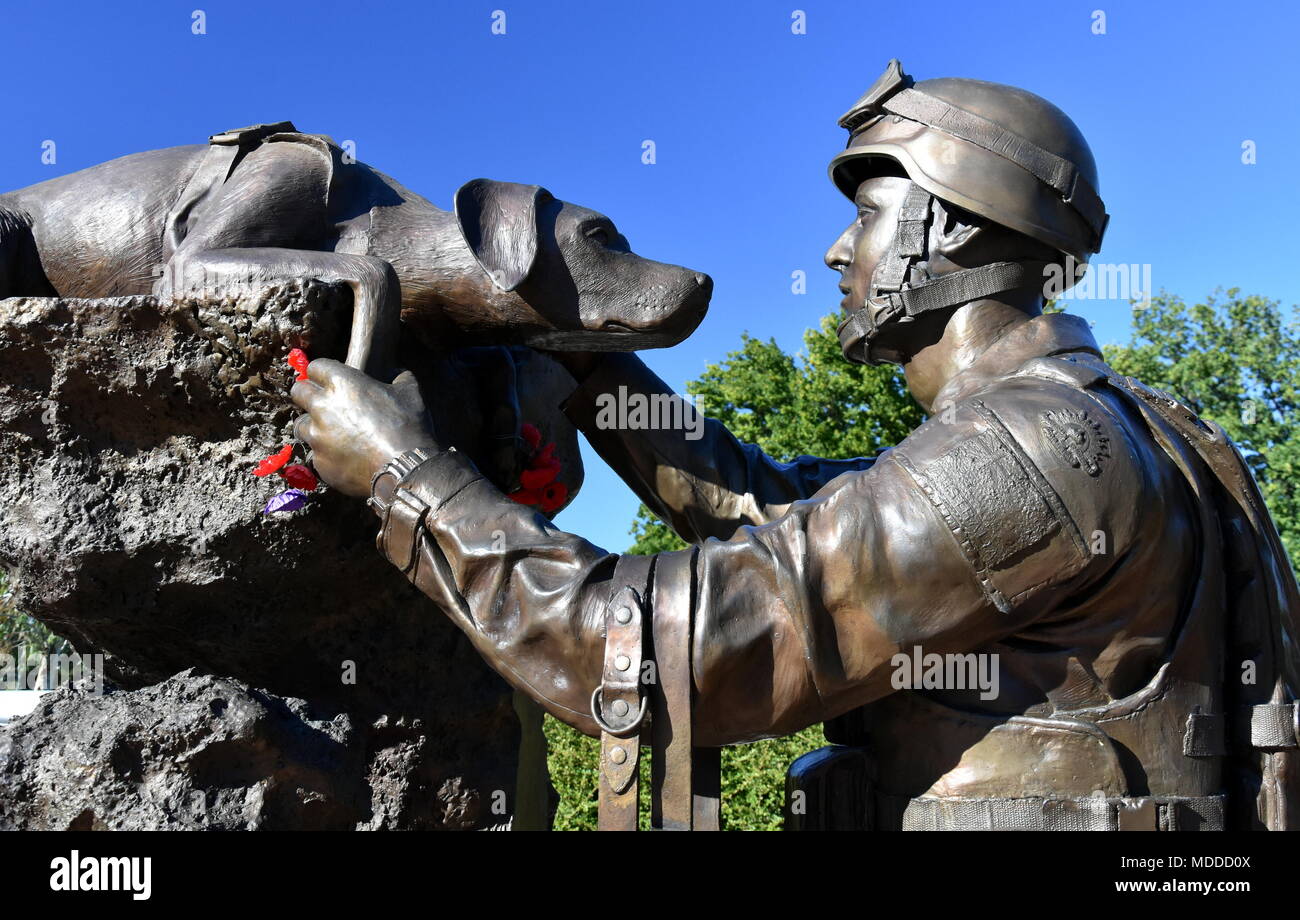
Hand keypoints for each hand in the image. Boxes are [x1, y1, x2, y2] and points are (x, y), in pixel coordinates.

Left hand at [290, 359, 439, 496]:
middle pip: (298, 391)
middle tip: (324, 403)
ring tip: (331, 433)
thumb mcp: (410, 392)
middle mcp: (322, 407)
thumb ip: (398, 376)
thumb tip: (396, 372)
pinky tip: (345, 456)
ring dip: (313, 426)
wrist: (405, 469)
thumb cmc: (408, 426)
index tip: (330, 380)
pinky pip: (316, 453)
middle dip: (308, 394)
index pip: (316, 367)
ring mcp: (317, 436)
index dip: (324, 373)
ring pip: (301, 425)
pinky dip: (326, 453)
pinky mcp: (319, 461)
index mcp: (342, 383)